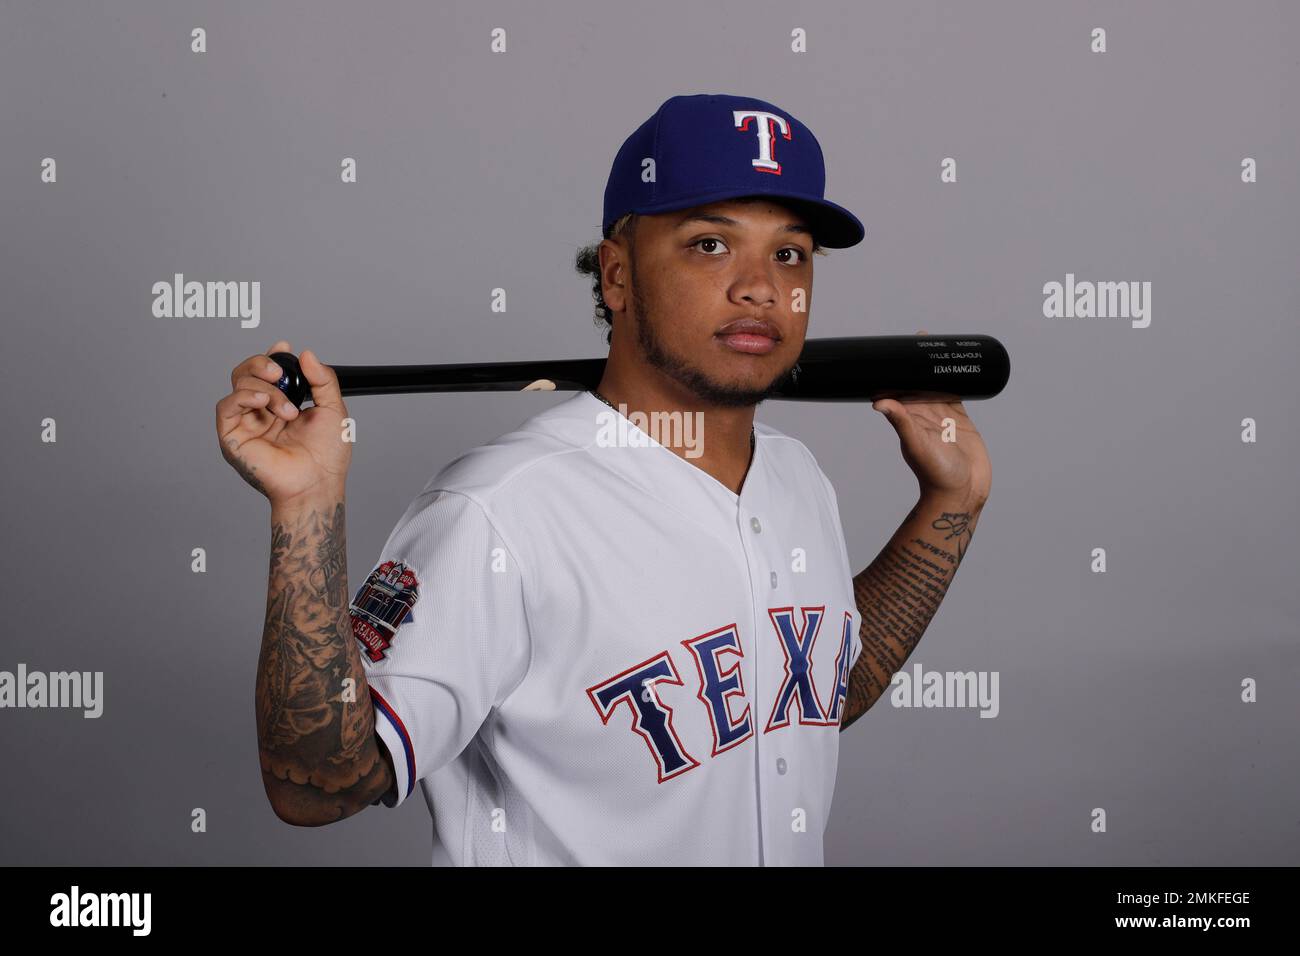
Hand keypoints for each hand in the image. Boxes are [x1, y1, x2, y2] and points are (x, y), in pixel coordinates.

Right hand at [215, 340, 352, 505]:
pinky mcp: (232, 438)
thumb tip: (307, 354)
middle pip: (247, 374)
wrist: (318, 483)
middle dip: (261, 364)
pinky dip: (242, 397)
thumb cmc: (326, 456)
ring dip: (264, 389)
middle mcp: (262, 413)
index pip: (268, 373)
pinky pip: (225, 407)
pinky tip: (262, 401)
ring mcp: (246, 424)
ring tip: (287, 409)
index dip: (272, 357)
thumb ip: (323, 380)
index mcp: (283, 405)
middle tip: (280, 373)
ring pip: (239, 386)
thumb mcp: (333, 409)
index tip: (284, 348)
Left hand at [872, 330, 990, 508]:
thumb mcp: (917, 445)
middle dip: (916, 363)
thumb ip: (901, 423)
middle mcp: (921, 413)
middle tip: (919, 338)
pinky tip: (956, 366)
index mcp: (907, 417)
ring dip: (934, 369)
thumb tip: (878, 402)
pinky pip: (956, 392)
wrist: (963, 490)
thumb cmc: (936, 473)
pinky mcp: (959, 418)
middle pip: (916, 381)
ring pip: (935, 384)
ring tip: (936, 346)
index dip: (894, 369)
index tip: (893, 349)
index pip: (896, 387)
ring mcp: (940, 415)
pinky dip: (955, 380)